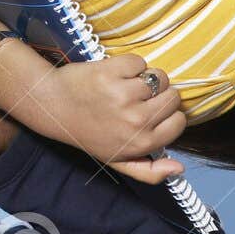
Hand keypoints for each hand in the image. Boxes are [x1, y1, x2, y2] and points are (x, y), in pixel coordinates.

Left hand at [15, 56, 186, 182]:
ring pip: (158, 77)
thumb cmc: (89, 134)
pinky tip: (114, 75)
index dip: (167, 115)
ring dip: (145, 78)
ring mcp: (124, 95)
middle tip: (137, 99)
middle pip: (173, 97)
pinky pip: (139, 62)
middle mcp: (136, 120)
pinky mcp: (112, 72)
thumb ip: (150, 171)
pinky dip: (130, 65)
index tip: (151, 114)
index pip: (179, 121)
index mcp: (142, 143)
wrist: (54, 107)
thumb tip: (180, 169)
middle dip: (160, 95)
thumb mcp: (118, 162)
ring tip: (124, 87)